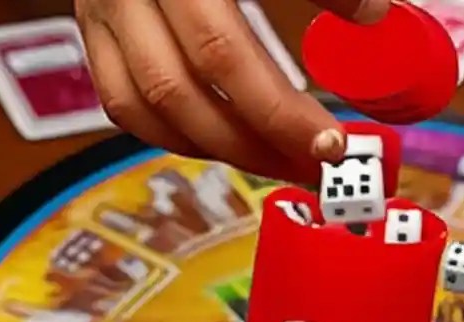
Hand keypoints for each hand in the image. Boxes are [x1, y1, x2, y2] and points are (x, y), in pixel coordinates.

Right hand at [75, 0, 389, 182]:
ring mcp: (100, 3)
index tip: (333, 139)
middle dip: (255, 142)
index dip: (280, 108)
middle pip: (181, 88)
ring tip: (278, 163)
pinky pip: (119, 99)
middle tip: (316, 165)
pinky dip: (172, 132)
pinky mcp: (89, 20)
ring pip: (143, 105)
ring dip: (216, 149)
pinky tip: (222, 141)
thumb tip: (375, 14)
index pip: (224, 49)